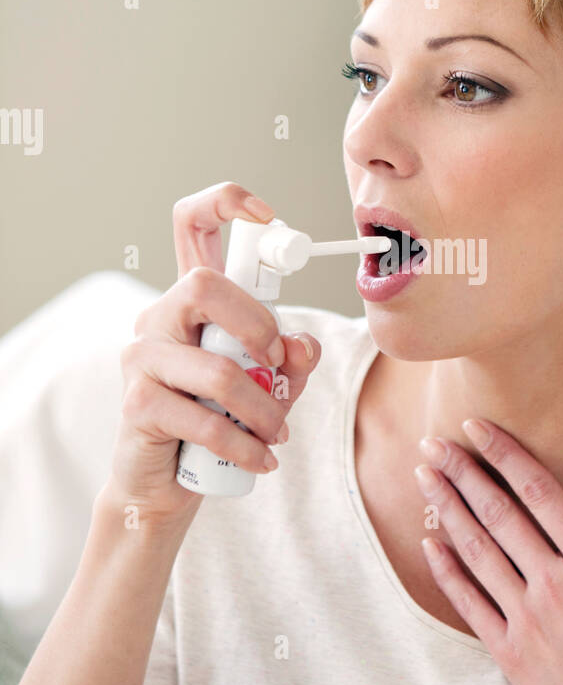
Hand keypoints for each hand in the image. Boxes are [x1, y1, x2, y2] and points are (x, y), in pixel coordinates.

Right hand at [107, 182, 320, 526]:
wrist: (164, 481)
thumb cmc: (215, 421)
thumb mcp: (267, 386)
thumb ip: (288, 360)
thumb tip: (302, 345)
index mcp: (191, 300)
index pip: (192, 224)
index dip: (226, 203)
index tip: (270, 216)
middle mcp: (160, 316)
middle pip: (203, 285)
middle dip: (258, 325)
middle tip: (278, 360)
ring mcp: (141, 357)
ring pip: (217, 370)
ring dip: (263, 408)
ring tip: (277, 433)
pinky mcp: (138, 403)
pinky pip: (205, 420)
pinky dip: (244, 445)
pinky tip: (261, 459)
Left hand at [413, 419, 562, 684]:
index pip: (541, 492)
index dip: (505, 455)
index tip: (478, 427)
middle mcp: (555, 583)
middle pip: (499, 513)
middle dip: (464, 472)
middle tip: (434, 442)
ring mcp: (527, 619)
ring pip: (477, 551)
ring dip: (447, 509)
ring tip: (424, 477)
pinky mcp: (509, 653)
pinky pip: (468, 603)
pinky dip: (446, 570)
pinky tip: (429, 544)